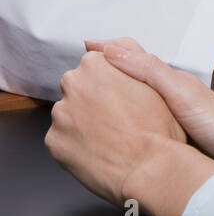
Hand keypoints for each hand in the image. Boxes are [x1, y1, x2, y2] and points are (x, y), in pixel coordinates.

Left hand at [45, 50, 185, 206]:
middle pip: (77, 89)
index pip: (93, 68)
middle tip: (117, 120)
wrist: (151, 169)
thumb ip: (129, 54)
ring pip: (69, 116)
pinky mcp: (54, 142)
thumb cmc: (158, 127)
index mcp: (96, 64)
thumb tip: (106, 46)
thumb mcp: (154, 77)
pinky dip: (75, 147)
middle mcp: (73, 84)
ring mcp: (61, 114)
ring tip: (109, 139)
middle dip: (92, 102)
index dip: (111, 86)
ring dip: (83, 124)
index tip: (121, 101)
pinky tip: (98, 153)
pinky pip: (62, 141)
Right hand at [84, 37, 213, 171]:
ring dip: (115, 99)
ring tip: (91, 100)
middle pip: (134, 79)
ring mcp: (174, 119)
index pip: (135, 58)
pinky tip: (119, 134)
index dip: (111, 52)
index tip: (87, 46)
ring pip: (138, 104)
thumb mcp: (182, 93)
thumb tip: (112, 48)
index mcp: (172, 81)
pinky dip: (128, 124)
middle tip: (80, 73)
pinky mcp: (175, 142)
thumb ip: (149, 71)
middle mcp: (172, 97)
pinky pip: (145, 127)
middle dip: (108, 73)